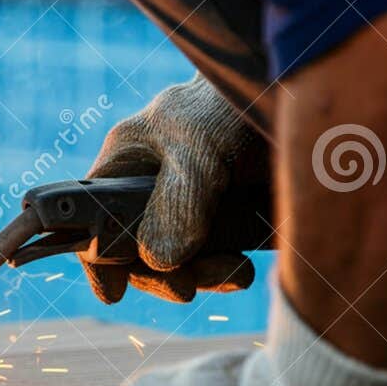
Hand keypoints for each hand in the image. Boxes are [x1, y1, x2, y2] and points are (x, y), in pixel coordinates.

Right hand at [82, 75, 270, 302]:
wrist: (295, 94)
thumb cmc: (231, 105)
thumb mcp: (199, 151)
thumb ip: (177, 204)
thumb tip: (159, 261)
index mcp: (124, 164)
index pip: (91, 221)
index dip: (98, 257)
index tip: (114, 291)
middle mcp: (148, 187)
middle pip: (134, 249)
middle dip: (160, 273)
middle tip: (188, 288)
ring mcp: (185, 204)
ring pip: (175, 259)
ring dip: (200, 275)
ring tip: (234, 274)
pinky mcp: (222, 216)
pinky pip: (210, 256)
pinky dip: (223, 269)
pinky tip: (241, 269)